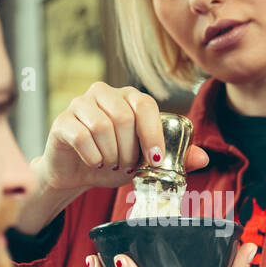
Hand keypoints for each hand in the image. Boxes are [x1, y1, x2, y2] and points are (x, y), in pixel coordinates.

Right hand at [38, 82, 208, 193]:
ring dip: (111, 154)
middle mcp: (103, 93)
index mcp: (128, 97)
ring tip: (111, 164)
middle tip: (127, 166)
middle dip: (129, 150)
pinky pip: (80, 136)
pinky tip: (94, 163)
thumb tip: (203, 159)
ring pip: (102, 126)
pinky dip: (92, 156)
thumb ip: (176, 158)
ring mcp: (80, 104)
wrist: (76, 173)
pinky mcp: (62, 121)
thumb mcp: (146, 161)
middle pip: (123, 117)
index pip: (145, 105)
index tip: (154, 160)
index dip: (152, 134)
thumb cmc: (114, 161)